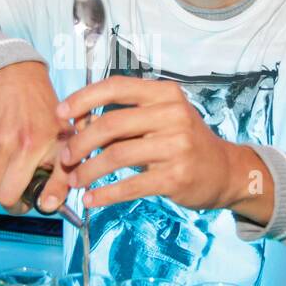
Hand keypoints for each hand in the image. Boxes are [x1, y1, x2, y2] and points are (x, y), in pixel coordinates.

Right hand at [0, 61, 74, 213]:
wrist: (14, 76)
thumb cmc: (43, 108)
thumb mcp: (64, 134)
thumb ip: (64, 169)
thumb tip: (50, 205)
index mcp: (50, 144)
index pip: (49, 187)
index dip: (42, 203)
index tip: (39, 203)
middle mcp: (24, 145)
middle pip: (6, 197)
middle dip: (13, 202)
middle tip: (19, 194)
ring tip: (8, 177)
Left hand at [56, 75, 270, 218]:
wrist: (224, 170)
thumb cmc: (183, 141)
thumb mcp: (162, 117)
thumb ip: (126, 117)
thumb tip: (78, 124)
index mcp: (164, 94)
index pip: (116, 87)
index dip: (83, 98)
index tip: (61, 113)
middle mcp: (172, 115)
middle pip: (111, 124)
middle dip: (80, 142)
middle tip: (65, 157)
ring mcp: (176, 146)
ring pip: (117, 155)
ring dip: (89, 169)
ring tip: (75, 180)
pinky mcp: (176, 177)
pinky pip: (131, 185)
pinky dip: (106, 194)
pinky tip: (92, 199)